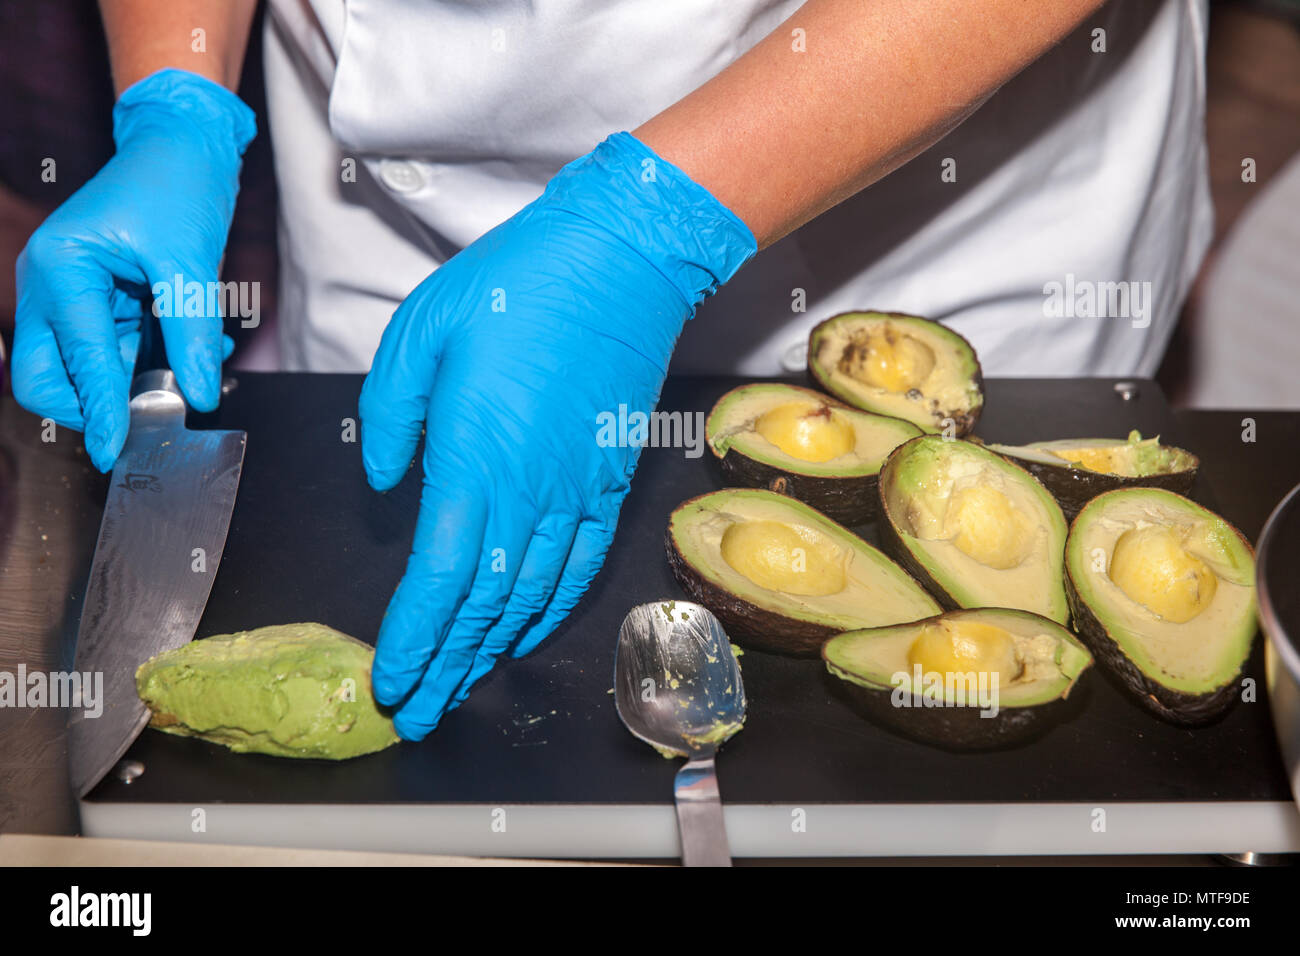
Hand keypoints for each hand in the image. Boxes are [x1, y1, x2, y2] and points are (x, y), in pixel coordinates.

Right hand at [11, 68, 254, 471]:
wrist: (182, 144)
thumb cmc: (175, 185)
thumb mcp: (190, 263)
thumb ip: (191, 332)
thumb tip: (198, 391)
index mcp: (60, 270)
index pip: (76, 360)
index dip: (100, 410)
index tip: (114, 450)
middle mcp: (53, 286)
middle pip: (49, 377)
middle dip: (96, 404)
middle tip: (150, 415)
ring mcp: (72, 295)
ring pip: (85, 370)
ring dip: (137, 381)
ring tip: (195, 363)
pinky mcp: (101, 301)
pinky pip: (115, 351)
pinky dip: (151, 361)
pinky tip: (197, 347)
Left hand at [360, 132, 755, 737]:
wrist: (622, 262)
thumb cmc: (518, 283)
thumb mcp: (421, 330)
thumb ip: (390, 415)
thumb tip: (386, 480)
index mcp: (474, 457)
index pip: (437, 577)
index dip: (413, 638)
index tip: (389, 679)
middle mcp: (529, 491)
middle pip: (481, 605)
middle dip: (445, 664)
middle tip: (417, 711)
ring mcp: (577, 491)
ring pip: (530, 596)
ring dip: (492, 650)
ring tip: (462, 687)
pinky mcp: (610, 481)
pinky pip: (580, 565)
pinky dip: (550, 609)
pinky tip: (525, 633)